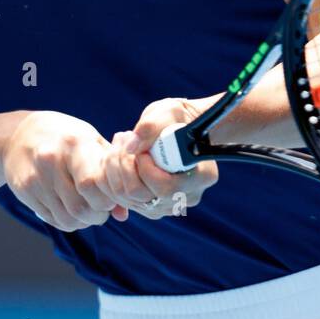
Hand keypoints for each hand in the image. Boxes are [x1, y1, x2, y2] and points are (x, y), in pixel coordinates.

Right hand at [2, 111, 128, 231]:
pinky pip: (53, 220)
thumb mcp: (91, 143)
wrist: (20, 133)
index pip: (93, 183)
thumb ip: (111, 173)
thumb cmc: (66, 138)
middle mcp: (51, 160)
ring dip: (85, 221)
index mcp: (74, 143)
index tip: (113, 196)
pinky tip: (71, 209)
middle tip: (103, 208)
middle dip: (99, 214)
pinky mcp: (24, 191)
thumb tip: (123, 214)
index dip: (109, 197)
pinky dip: (69, 222)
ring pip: (68, 218)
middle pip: (81, 206)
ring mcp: (35, 177)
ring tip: (89, 209)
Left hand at [105, 98, 219, 218]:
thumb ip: (151, 126)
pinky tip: (121, 156)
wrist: (179, 128)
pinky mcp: (153, 206)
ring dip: (117, 170)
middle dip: (125, 168)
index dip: (145, 168)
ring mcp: (170, 205)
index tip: (141, 147)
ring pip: (130, 200)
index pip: (166, 187)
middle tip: (124, 141)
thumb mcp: (167, 111)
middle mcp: (188, 197)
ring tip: (121, 143)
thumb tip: (132, 147)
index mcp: (203, 176)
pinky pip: (125, 200)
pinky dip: (116, 178)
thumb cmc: (178, 117)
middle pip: (144, 197)